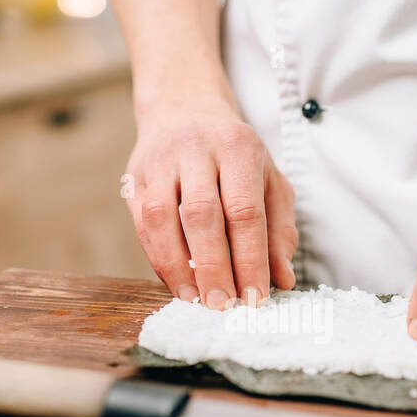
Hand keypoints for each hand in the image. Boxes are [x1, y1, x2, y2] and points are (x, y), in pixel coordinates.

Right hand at [125, 100, 297, 307]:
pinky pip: (142, 223)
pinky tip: (175, 282)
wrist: (184, 110)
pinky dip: (158, 258)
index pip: (245, 211)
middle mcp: (196, 149)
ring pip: (162, 218)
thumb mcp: (269, 181)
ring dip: (177, 266)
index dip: (250, 259)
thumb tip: (283, 279)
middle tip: (223, 306)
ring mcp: (160, 161)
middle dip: (214, 268)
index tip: (255, 297)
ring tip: (195, 300)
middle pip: (203, 215)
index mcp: (238, 147)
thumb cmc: (235, 156)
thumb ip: (280, 230)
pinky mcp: (134, 177)